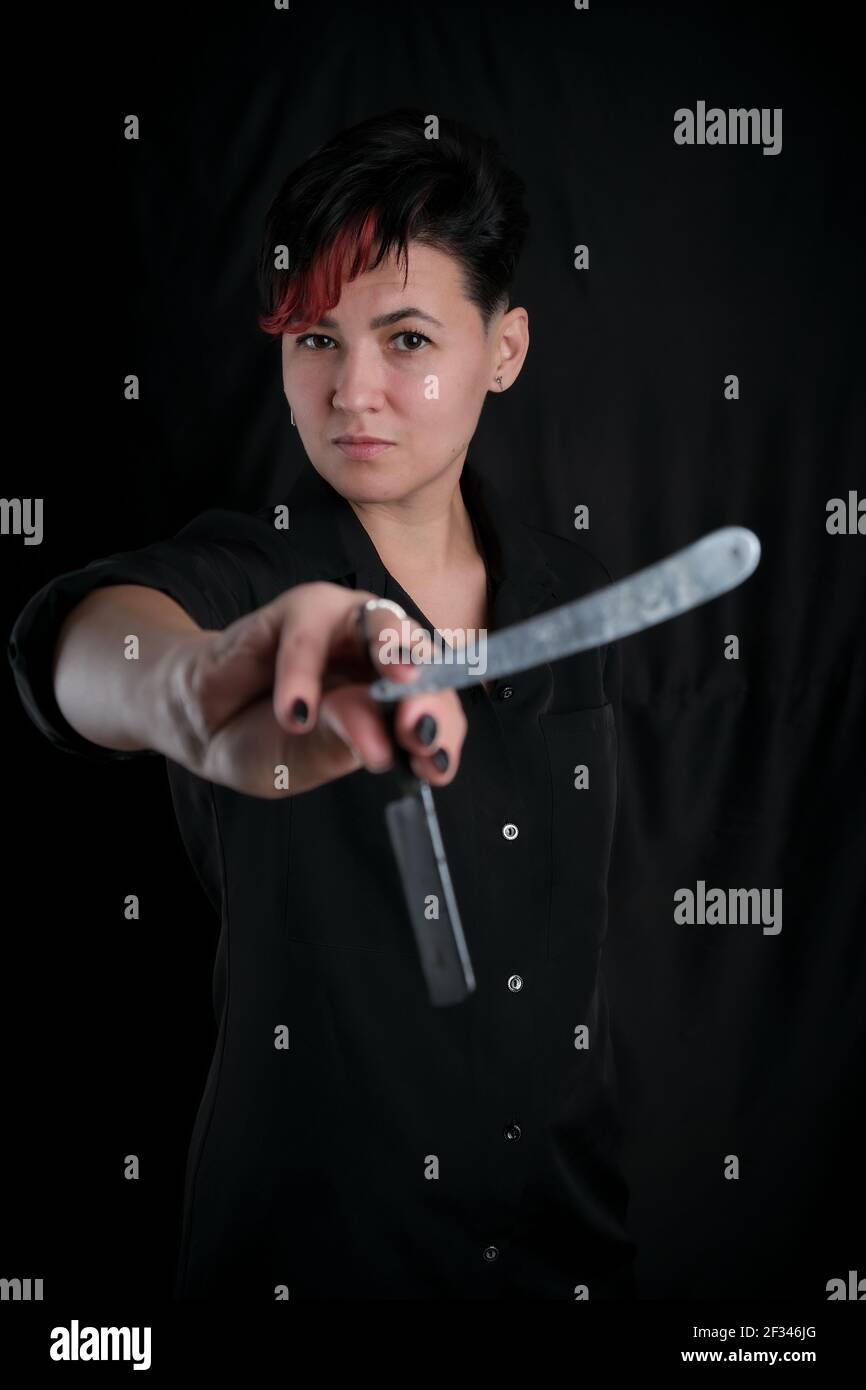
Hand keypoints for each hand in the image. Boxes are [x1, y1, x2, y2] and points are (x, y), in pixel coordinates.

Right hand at [152, 582, 468, 797]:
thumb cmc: (265, 742)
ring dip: (394, 650)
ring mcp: (342, 628)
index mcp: (394, 701)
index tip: (435, 765)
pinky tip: (294, 712)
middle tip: (418, 728)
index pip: (435, 708)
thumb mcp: (307, 760)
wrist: (203, 726)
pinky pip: (308, 633)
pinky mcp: (299, 612)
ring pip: (383, 620)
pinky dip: (303, 673)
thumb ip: (342, 742)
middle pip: (423, 662)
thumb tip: (382, 746)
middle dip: (428, 695)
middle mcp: (378, 659)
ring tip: (398, 682)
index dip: (441, 731)